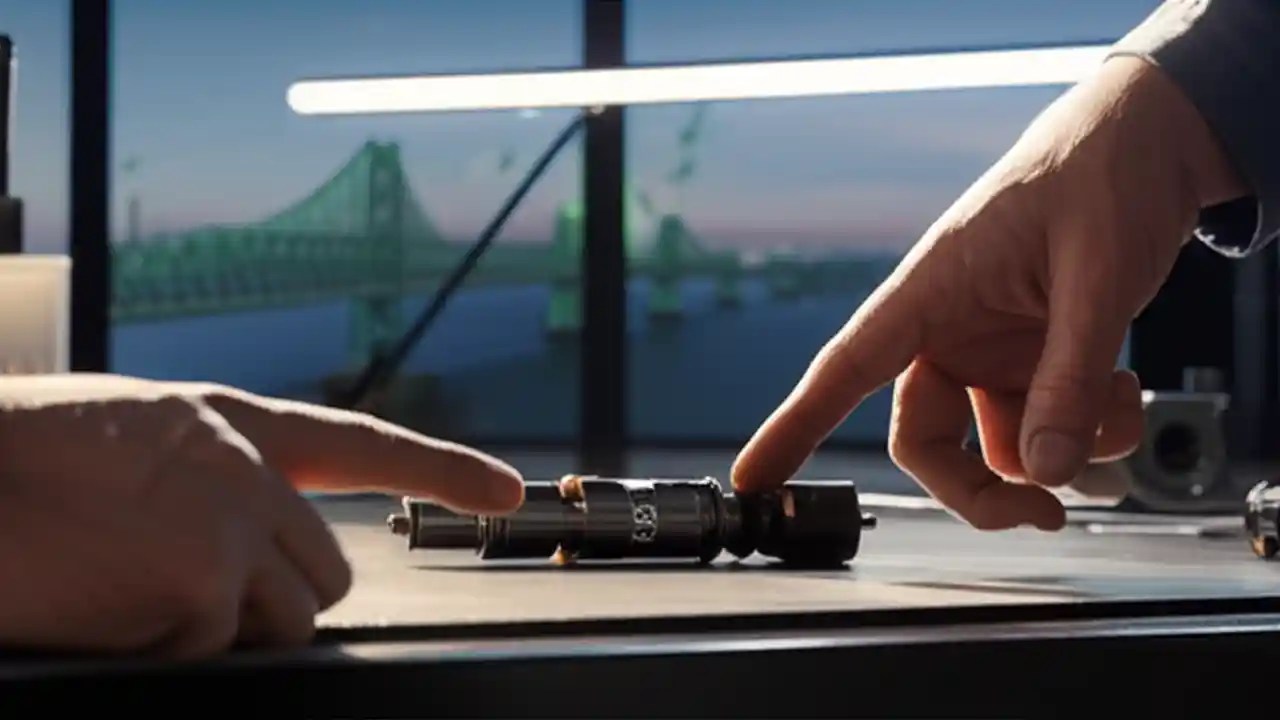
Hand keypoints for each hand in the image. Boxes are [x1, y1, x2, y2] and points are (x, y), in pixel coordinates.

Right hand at [0, 373, 522, 657]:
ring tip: (132, 581)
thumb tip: (254, 539)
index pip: (363, 445)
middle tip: (186, 582)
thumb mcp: (141, 436)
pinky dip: (161, 648)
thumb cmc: (26, 458)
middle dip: (275, 598)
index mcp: (235, 423)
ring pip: (283, 623)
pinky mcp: (205, 587)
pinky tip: (107, 601)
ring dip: (220, 627)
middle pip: (326, 575)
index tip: (505, 490)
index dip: (443, 469)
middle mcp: (252, 471)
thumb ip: (214, 474)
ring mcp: (234, 529)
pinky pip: (211, 652)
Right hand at [732, 57, 1246, 530]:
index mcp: (930, 290)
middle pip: (929, 440)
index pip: (846, 367)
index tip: (755, 478)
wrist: (1150, 140)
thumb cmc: (1102, 173)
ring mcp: (991, 349)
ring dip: (1062, 451)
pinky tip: (1121, 388)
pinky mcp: (1033, 358)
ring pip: (1000, 446)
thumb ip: (1070, 377)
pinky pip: (1047, 426)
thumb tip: (1045, 472)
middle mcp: (949, 329)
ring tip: (1116, 401)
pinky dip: (1091, 429)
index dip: (795, 426)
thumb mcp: (1095, 275)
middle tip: (1044, 514)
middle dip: (985, 487)